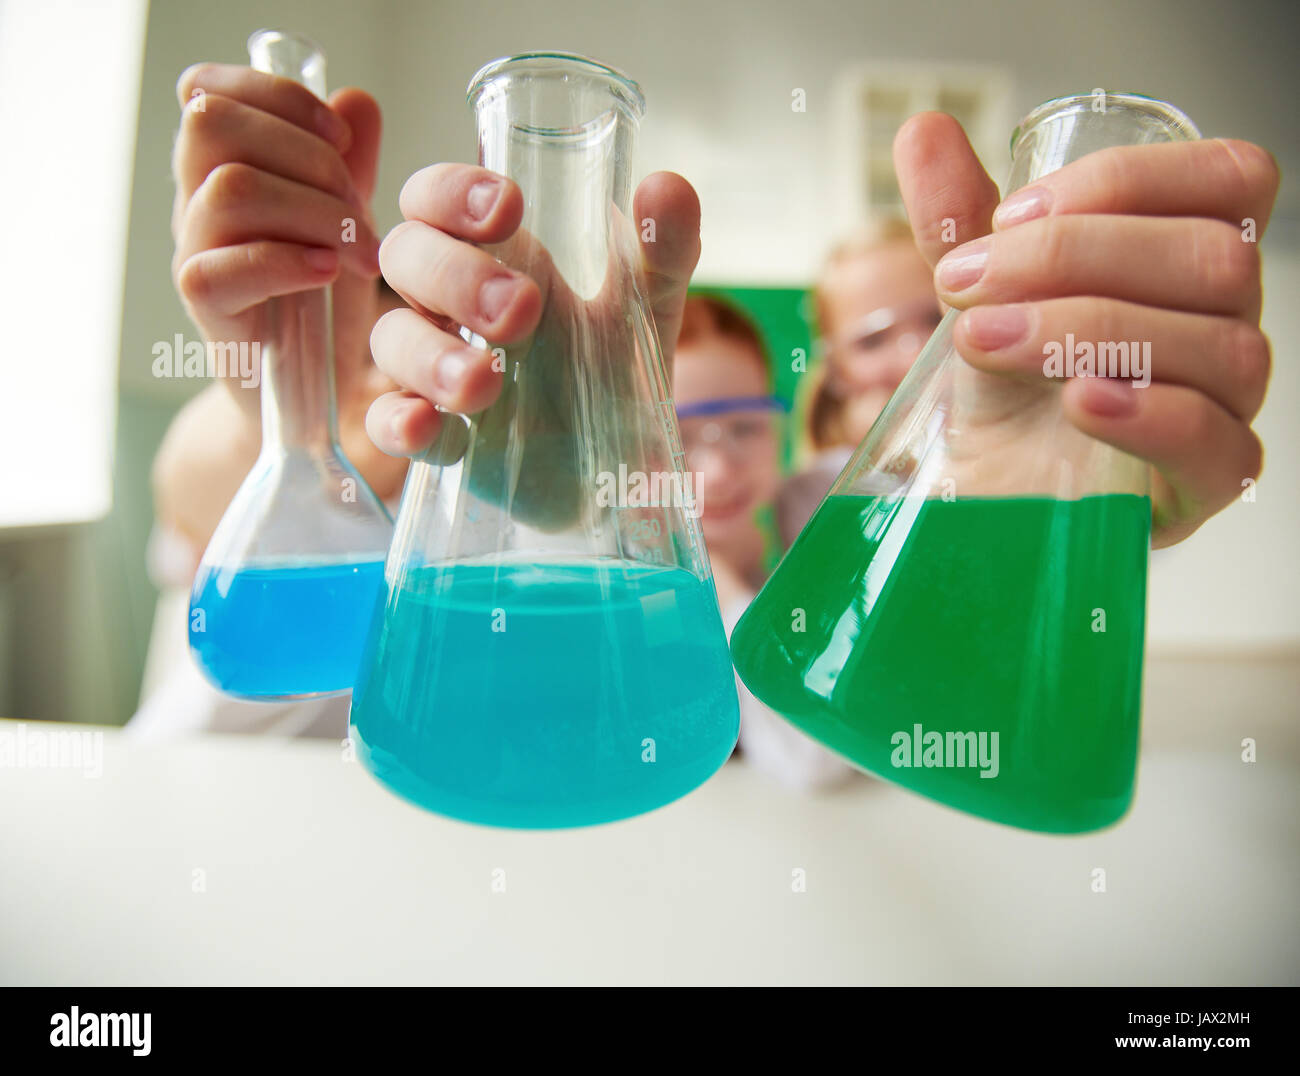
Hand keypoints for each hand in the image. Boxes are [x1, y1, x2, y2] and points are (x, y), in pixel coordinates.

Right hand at [170, 63, 399, 485]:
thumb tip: (356, 102)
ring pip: (228, 189)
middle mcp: (197, 202)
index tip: (343, 137)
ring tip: (362, 256)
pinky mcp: (206, 311)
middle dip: (309, 157)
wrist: (316, 398)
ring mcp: (195, 254)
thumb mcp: (344, 223)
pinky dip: (285, 262)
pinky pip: (219, 268)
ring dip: (314, 212)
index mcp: (223, 167)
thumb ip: (348, 162)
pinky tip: (328, 273)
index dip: (278, 97)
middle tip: (365, 213)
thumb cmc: (325, 304)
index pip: (210, 92)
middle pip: (213, 124)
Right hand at [364, 165, 700, 461]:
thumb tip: (664, 185)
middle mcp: (450, 307)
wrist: (620, 471)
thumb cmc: (614, 371)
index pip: (434, 198)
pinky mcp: (435, 439)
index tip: (507, 208)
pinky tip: (430, 426)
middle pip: (403, 257)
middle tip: (522, 310)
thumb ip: (663, 248)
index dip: (450, 191)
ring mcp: (434, 372)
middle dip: (454, 275)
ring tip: (488, 384)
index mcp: (492, 257)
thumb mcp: (648, 308)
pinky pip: (386, 422)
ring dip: (430, 354)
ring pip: (390, 339)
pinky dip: (399, 422)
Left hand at [894, 113, 1278, 546]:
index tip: (1011, 214)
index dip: (1128, 180)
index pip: (1230, 181)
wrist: (978, 500)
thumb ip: (958, 219)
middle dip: (1072, 256)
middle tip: (967, 285)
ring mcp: (1224, 409)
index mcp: (1183, 266)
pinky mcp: (1205, 488)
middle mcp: (1222, 328)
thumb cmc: (1000, 400)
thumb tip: (924, 132)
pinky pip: (1220, 445)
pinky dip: (1149, 414)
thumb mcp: (974, 299)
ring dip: (1086, 329)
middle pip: (1213, 258)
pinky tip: (1079, 402)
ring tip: (988, 341)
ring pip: (1218, 343)